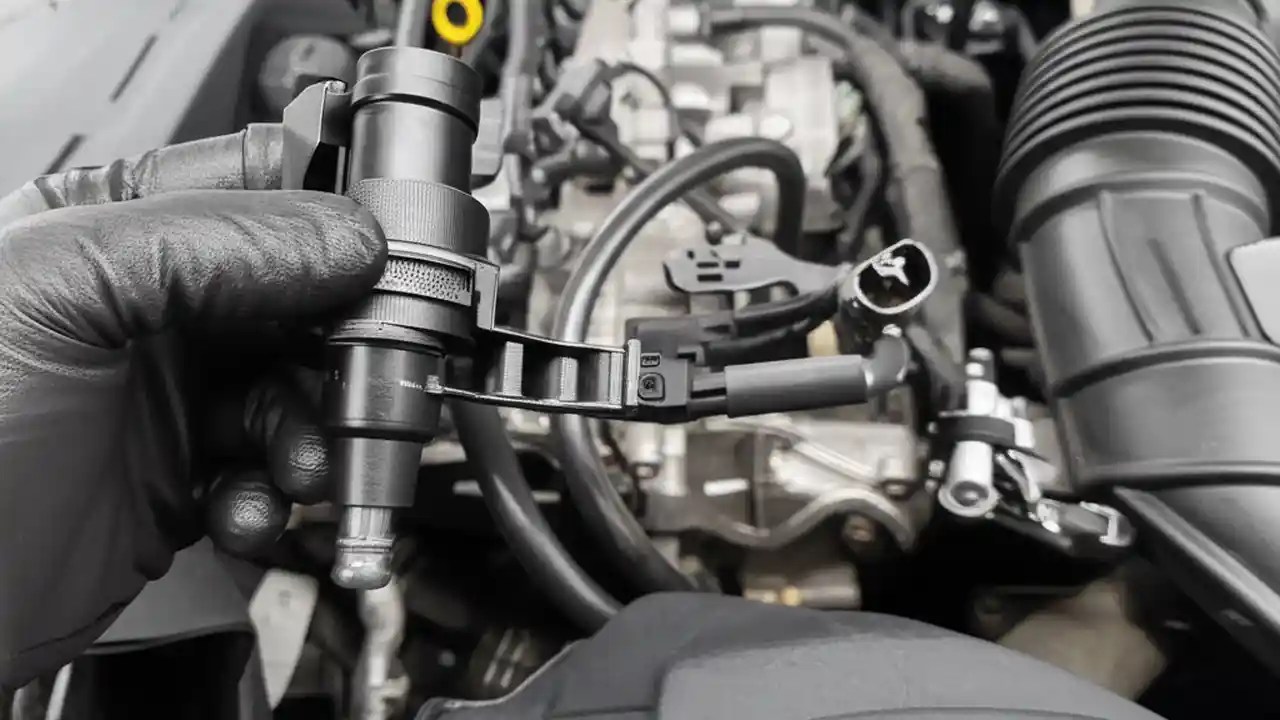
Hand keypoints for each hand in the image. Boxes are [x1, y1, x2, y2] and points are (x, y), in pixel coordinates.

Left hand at [0, 126, 385, 689]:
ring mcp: (167, 395)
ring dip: (316, 432)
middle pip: (301, 295)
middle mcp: (146, 307)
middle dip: (343, 341)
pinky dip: (275, 497)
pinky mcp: (179, 479)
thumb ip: (207, 245)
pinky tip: (246, 508)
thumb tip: (345, 235)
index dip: (333, 210)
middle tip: (364, 374)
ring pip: (299, 392)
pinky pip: (269, 474)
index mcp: (106, 229)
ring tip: (300, 463)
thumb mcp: (55, 294)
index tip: (389, 254)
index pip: (255, 182)